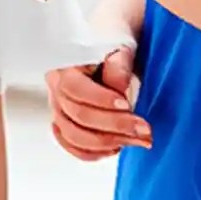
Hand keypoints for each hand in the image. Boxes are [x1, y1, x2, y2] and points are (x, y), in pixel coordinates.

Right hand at [46, 47, 150, 161]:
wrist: (113, 54)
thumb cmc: (115, 48)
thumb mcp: (120, 46)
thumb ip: (118, 64)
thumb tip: (118, 85)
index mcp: (64, 67)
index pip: (74, 88)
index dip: (100, 99)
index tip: (127, 104)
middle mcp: (56, 90)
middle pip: (77, 115)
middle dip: (115, 125)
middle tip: (144, 129)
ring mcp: (59, 111)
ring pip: (75, 136)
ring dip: (109, 142)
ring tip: (137, 140)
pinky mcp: (67, 126)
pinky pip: (74, 147)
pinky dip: (94, 153)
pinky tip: (116, 147)